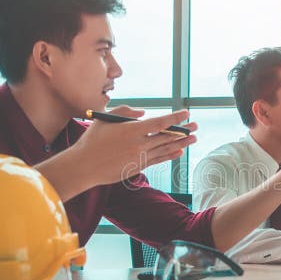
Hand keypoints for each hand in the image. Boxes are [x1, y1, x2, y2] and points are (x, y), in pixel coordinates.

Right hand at [74, 106, 197, 185]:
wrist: (84, 166)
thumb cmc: (93, 140)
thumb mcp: (106, 119)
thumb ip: (126, 112)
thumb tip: (143, 113)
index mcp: (132, 130)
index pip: (160, 123)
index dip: (175, 118)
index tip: (186, 113)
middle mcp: (139, 144)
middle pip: (167, 136)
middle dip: (183, 131)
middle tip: (196, 126)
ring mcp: (140, 157)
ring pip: (165, 149)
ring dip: (181, 143)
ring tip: (193, 138)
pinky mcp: (138, 167)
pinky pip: (158, 160)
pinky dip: (170, 155)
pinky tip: (179, 151)